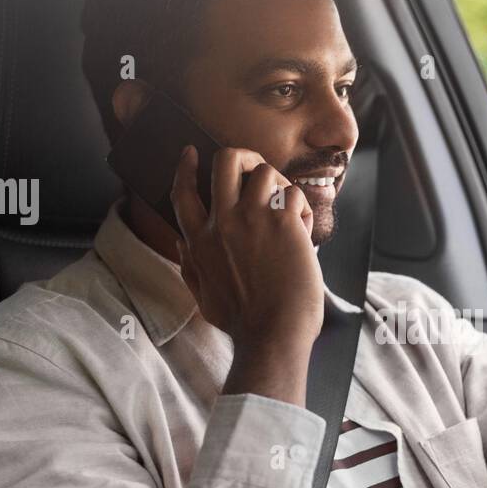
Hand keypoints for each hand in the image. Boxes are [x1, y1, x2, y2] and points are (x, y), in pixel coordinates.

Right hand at [169, 145, 322, 353]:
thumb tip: (182, 245)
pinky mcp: (283, 223)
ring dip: (279, 184)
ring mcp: (252, 219)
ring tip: (288, 208)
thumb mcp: (203, 298)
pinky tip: (304, 231)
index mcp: (198, 242)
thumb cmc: (242, 323)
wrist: (273, 335)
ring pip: (265, 170)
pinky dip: (302, 209)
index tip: (192, 153)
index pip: (182, 192)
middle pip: (225, 161)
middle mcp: (222, 223)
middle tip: (257, 168)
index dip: (185, 167)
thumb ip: (189, 268)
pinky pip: (294, 194)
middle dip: (244, 156)